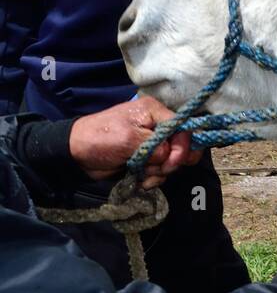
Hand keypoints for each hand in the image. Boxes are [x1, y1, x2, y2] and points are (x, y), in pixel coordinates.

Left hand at [68, 97, 201, 188]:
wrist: (75, 153)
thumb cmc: (100, 139)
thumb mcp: (128, 139)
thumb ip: (156, 146)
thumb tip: (170, 157)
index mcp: (155, 112)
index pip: (184, 128)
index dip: (182, 146)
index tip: (171, 163)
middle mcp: (158, 125)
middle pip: (182, 145)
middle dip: (173, 161)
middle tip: (159, 170)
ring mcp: (153, 142)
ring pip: (172, 160)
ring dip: (160, 172)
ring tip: (143, 175)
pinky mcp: (147, 157)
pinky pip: (161, 169)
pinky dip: (154, 177)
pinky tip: (141, 179)